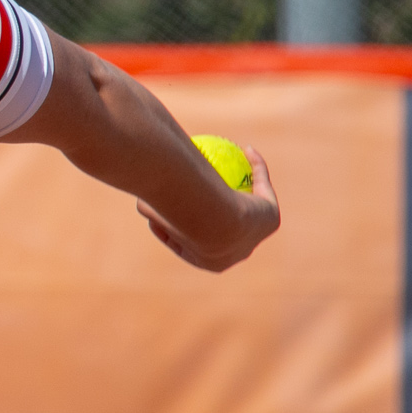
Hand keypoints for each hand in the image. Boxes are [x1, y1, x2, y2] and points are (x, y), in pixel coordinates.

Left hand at [137, 145, 279, 271]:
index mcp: (210, 262)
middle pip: (230, 230)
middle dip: (224, 212)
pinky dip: (257, 169)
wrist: (212, 223)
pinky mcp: (271, 220)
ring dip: (246, 188)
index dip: (193, 226)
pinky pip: (263, 189)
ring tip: (234, 165)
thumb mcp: (152, 207)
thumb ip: (147, 206)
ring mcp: (256, 238)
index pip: (200, 246)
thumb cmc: (178, 217)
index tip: (186, 202)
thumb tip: (139, 199)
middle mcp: (236, 254)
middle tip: (212, 186)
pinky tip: (246, 150)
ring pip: (250, 208)